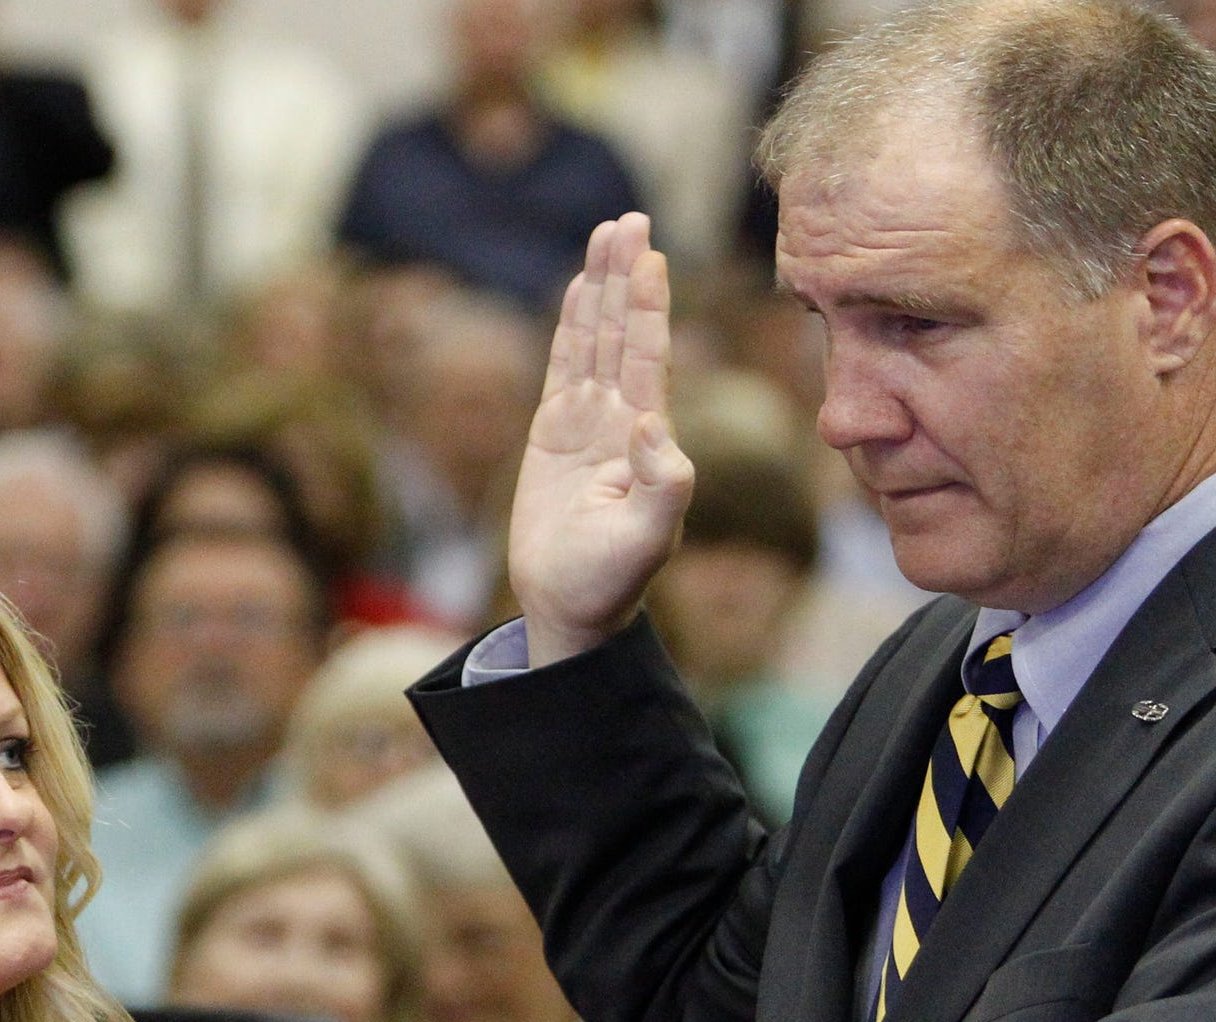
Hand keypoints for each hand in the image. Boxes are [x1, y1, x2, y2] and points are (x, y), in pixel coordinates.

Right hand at [509, 213, 693, 667]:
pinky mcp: (553, 435)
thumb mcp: (646, 539)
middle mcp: (622, 419)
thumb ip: (662, 485)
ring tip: (607, 233)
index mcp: (648, 437)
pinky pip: (562, 367)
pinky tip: (577, 288)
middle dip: (626, 276)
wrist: (570, 608)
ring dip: (600, 287)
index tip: (649, 255)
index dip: (646, 306)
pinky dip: (570, 326)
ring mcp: (587, 423)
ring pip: (594, 340)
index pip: (648, 356)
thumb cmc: (609, 581)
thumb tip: (653, 424)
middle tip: (630, 219)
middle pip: (623, 332)